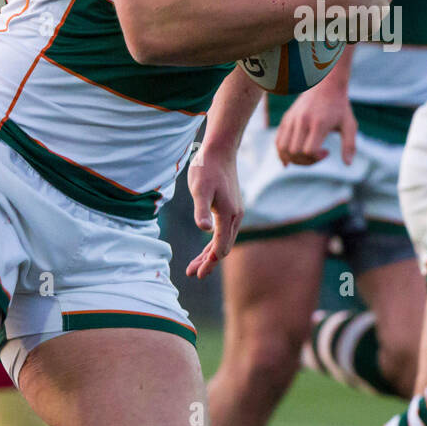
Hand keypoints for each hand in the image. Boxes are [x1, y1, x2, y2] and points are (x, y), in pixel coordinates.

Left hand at [184, 145, 243, 279]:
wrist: (220, 150)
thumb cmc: (207, 169)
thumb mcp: (200, 189)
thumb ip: (201, 210)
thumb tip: (204, 230)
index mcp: (229, 215)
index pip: (220, 247)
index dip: (209, 263)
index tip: (196, 274)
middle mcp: (235, 216)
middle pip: (223, 247)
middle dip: (208, 262)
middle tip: (191, 273)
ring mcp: (234, 212)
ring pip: (223, 240)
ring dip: (209, 254)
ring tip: (193, 265)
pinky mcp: (229, 208)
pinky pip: (223, 231)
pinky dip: (213, 242)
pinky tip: (204, 246)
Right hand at [275, 81, 356, 165]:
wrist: (326, 83)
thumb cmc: (340, 106)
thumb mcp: (349, 125)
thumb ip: (349, 145)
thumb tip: (347, 165)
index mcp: (318, 123)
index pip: (308, 150)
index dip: (316, 158)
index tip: (326, 152)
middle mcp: (302, 121)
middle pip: (294, 152)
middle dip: (305, 161)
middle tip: (317, 155)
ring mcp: (292, 119)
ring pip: (282, 148)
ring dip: (293, 159)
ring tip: (305, 156)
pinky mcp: (286, 118)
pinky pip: (278, 141)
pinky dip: (281, 153)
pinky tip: (290, 160)